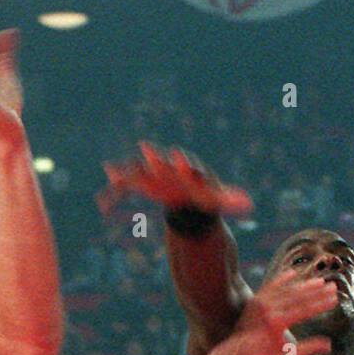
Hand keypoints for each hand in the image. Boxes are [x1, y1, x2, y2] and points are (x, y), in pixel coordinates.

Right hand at [100, 142, 251, 216]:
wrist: (185, 195)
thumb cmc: (203, 196)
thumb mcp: (217, 200)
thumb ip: (230, 200)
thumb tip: (249, 204)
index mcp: (189, 171)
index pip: (188, 165)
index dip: (184, 163)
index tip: (178, 158)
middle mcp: (170, 169)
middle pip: (162, 163)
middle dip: (155, 159)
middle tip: (147, 150)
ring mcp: (154, 176)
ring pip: (140, 173)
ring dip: (128, 173)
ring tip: (112, 172)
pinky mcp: (142, 186)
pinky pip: (127, 188)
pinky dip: (116, 193)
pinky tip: (103, 201)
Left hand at [226, 272, 336, 354]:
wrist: (236, 354)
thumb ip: (308, 347)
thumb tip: (329, 344)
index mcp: (277, 322)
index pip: (305, 310)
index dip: (321, 304)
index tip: (334, 299)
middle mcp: (269, 309)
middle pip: (298, 297)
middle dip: (317, 291)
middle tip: (333, 286)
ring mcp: (261, 303)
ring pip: (287, 290)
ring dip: (304, 284)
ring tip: (320, 281)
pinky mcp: (256, 301)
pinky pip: (271, 286)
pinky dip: (282, 279)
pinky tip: (293, 272)